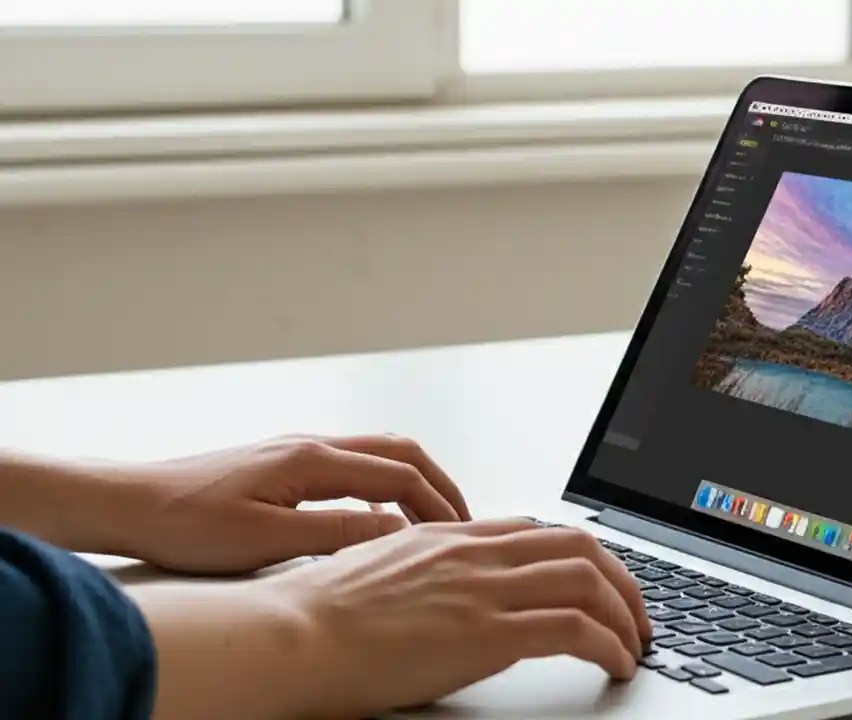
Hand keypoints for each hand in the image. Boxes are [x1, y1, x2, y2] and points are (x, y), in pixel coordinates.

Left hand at [123, 434, 470, 572]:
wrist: (129, 502)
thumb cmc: (186, 524)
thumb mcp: (266, 542)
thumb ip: (337, 534)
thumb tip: (398, 532)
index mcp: (313, 460)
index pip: (401, 475)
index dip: (440, 504)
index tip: (465, 535)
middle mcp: (312, 444)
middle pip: (401, 452)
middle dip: (441, 484)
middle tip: (467, 521)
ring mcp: (297, 450)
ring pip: (378, 454)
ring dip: (415, 482)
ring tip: (435, 519)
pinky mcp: (284, 463)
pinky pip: (353, 465)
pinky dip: (385, 486)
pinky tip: (380, 518)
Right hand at [131, 519, 651, 718]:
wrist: (292, 635)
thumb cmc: (320, 614)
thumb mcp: (381, 573)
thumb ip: (427, 573)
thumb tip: (449, 592)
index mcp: (451, 538)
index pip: (540, 531)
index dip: (583, 555)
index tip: (600, 582)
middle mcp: (475, 552)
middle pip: (578, 545)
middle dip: (622, 579)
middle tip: (636, 612)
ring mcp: (484, 588)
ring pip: (588, 578)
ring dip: (626, 613)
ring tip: (636, 642)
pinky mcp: (486, 631)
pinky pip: (575, 628)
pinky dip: (610, 643)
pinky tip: (616, 663)